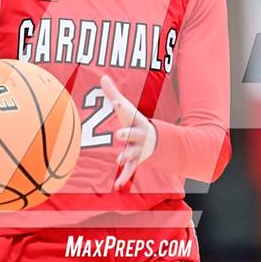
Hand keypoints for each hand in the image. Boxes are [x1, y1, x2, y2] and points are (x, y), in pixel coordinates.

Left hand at [100, 75, 156, 189]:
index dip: (122, 107)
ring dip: (125, 156)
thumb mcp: (127, 109)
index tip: (117, 103)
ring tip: (119, 159)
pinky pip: (130, 170)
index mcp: (135, 120)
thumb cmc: (135, 122)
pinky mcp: (136, 161)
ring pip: (132, 153)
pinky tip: (117, 185)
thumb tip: (102, 76)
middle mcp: (138, 135)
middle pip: (132, 133)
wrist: (158, 140)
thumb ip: (113, 94)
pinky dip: (123, 178)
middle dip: (126, 134)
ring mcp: (138, 149)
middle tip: (119, 134)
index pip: (127, 112)